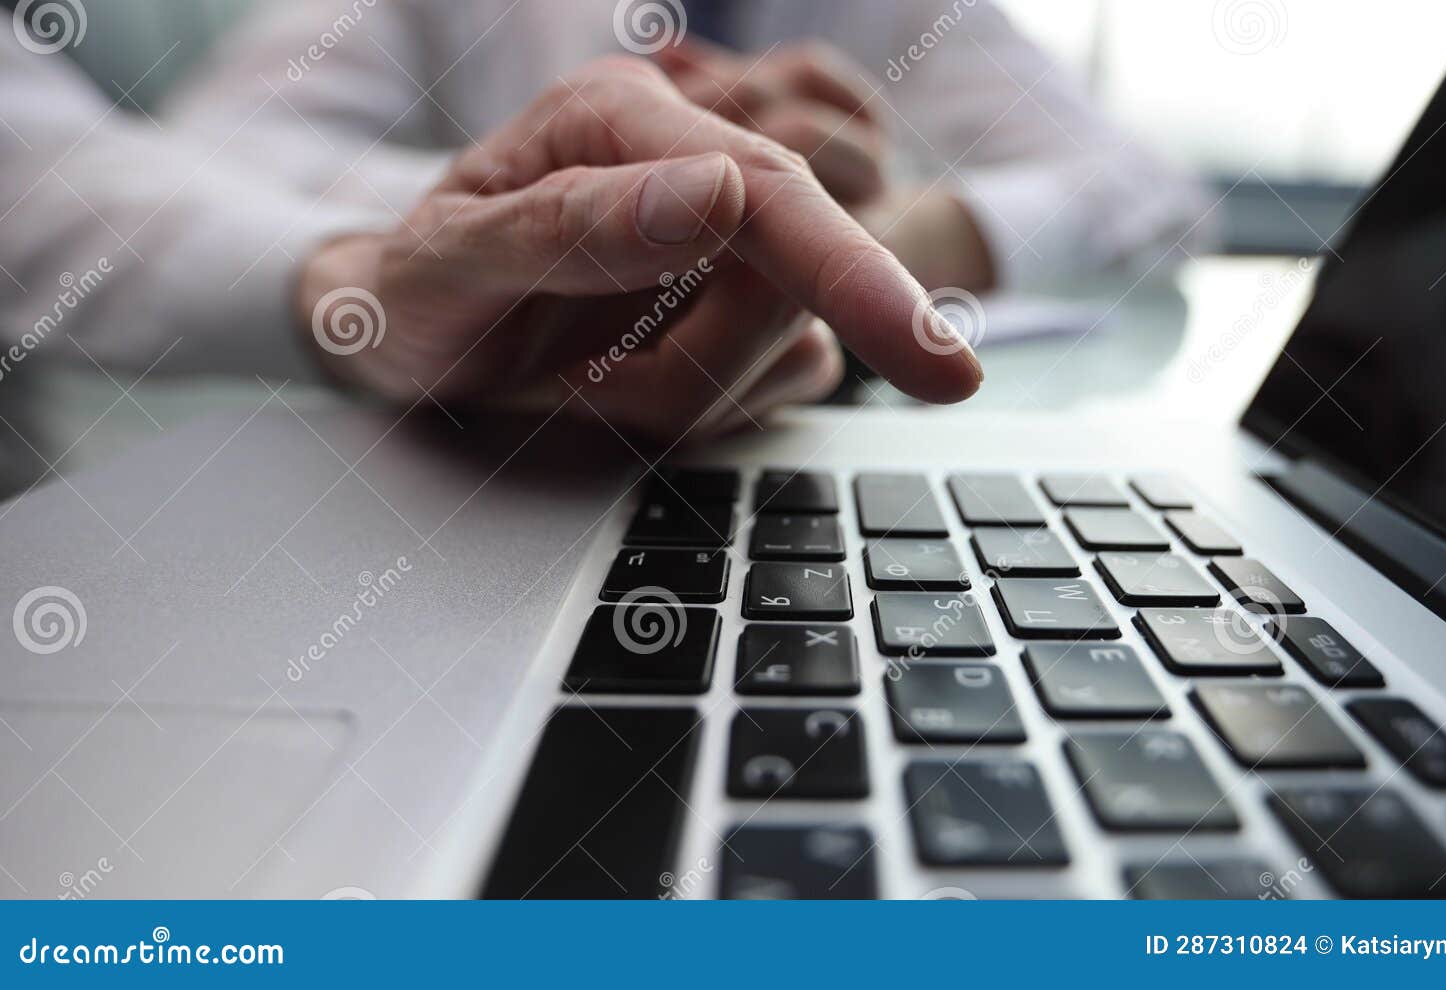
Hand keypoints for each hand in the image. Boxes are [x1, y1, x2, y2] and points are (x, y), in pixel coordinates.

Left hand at [297, 56, 980, 441]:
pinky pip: (784, 382)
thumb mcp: (446, 265)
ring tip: (576, 380)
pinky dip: (708, 410)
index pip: (767, 188)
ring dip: (689, 393)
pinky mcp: (744, 311)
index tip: (937, 362)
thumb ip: (571, 226)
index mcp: (617, 119)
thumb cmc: (408, 293)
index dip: (857, 272)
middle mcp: (689, 165)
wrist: (400, 334)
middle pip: (797, 278)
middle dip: (700, 365)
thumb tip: (720, 198)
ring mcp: (728, 243)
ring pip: (798, 341)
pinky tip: (626, 387)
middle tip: (572, 386)